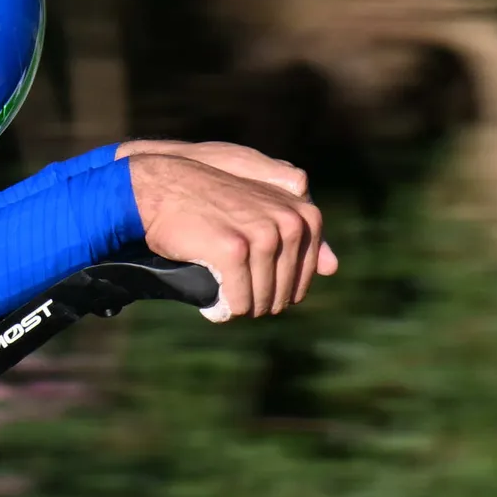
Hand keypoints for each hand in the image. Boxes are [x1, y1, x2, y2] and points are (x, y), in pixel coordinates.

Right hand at [119, 141, 336, 319]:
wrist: (162, 187)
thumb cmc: (213, 199)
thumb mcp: (265, 207)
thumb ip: (303, 234)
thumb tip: (333, 268)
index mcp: (303, 215)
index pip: (305, 275)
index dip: (280, 287)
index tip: (257, 284)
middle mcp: (289, 223)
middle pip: (285, 292)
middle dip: (261, 301)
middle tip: (237, 296)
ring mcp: (262, 236)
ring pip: (263, 299)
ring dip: (243, 308)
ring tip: (224, 301)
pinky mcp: (233, 250)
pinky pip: (239, 300)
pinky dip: (225, 309)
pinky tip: (213, 306)